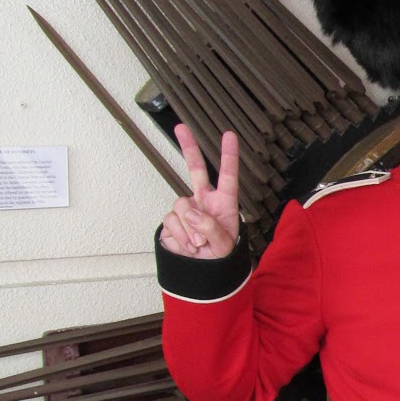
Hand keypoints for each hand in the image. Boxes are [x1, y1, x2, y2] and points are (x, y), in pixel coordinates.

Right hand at [158, 126, 240, 259]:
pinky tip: (188, 247)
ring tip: (199, 245)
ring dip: (189, 228)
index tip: (228, 135)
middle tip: (180, 127)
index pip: (227, 177)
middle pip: (195, 170)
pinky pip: (171, 222)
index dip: (228, 156)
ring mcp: (187, 210)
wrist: (203, 272)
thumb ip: (211, 229)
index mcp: (224, 203)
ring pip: (180, 205)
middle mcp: (204, 201)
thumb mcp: (224, 246)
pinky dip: (180, 237)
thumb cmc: (220, 256)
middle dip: (188, 148)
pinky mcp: (171, 221)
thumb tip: (192, 213)